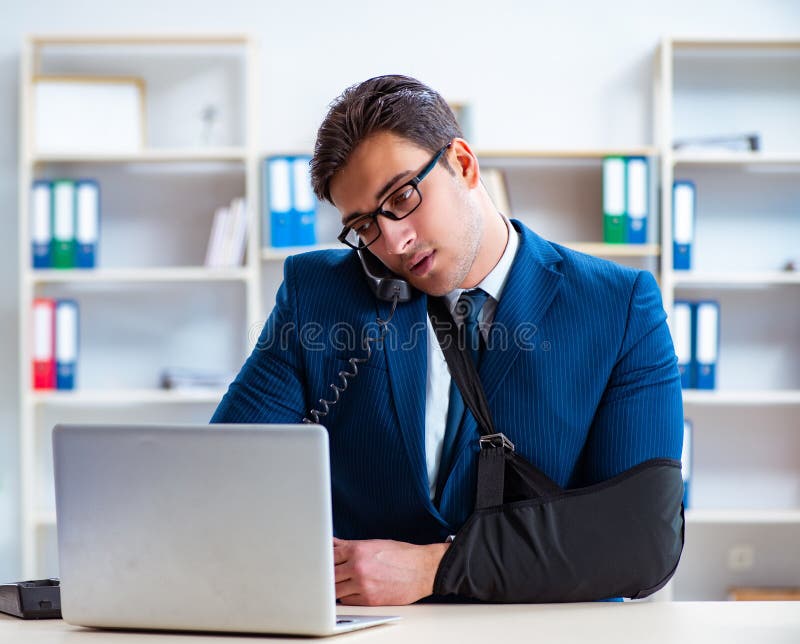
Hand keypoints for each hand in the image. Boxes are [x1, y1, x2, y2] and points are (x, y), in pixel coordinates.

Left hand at [333, 537, 448, 605]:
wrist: (423, 569)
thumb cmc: (401, 555)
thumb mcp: (374, 543)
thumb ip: (350, 545)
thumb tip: (333, 544)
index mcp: (358, 549)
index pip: (328, 555)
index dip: (323, 558)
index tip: (320, 560)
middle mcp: (358, 567)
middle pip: (328, 574)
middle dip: (327, 574)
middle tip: (329, 573)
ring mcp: (362, 585)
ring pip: (335, 590)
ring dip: (335, 587)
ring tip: (341, 582)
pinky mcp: (369, 600)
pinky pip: (348, 601)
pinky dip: (347, 596)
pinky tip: (353, 590)